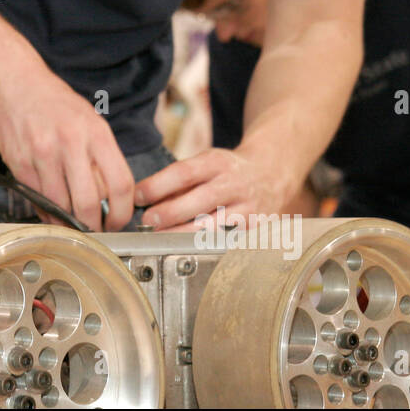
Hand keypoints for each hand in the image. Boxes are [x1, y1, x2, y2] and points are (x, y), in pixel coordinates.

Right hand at [0, 60, 132, 231]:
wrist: (13, 81)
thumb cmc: (54, 103)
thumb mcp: (89, 121)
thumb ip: (102, 156)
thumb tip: (111, 199)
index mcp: (96, 133)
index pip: (121, 184)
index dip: (122, 212)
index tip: (118, 223)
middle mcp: (71, 143)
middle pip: (89, 203)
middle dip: (94, 226)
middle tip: (94, 230)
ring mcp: (42, 154)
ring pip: (60, 206)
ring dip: (67, 222)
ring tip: (71, 221)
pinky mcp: (18, 162)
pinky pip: (36, 199)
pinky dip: (45, 211)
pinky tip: (50, 209)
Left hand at [134, 147, 286, 231]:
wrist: (272, 174)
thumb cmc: (227, 171)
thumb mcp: (204, 163)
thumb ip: (177, 181)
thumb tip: (143, 198)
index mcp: (217, 162)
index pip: (184, 172)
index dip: (158, 186)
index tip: (137, 197)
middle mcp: (233, 183)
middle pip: (198, 200)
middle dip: (169, 213)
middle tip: (147, 222)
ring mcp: (246, 207)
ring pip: (212, 225)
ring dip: (182, 234)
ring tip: (161, 238)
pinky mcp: (254, 228)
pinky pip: (226, 239)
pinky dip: (205, 244)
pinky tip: (187, 248)